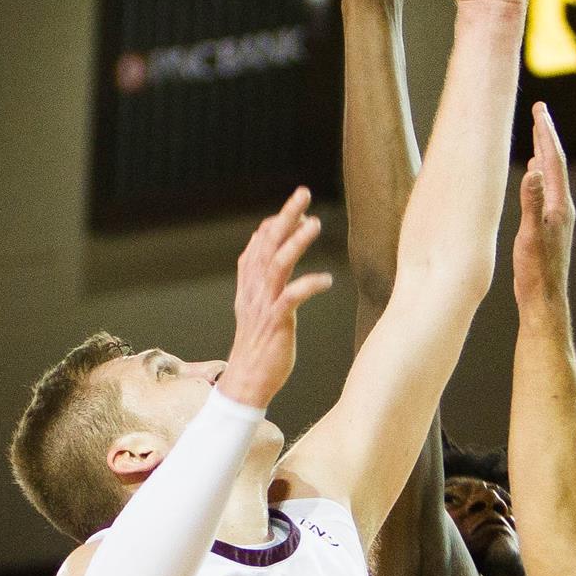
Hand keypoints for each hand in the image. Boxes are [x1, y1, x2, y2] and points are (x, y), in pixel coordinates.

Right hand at [217, 188, 332, 408]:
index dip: (275, 223)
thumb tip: (265, 248)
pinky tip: (327, 280)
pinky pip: (290, 298)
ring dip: (295, 242)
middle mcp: (254, 290)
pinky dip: (308, 285)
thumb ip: (259, 277)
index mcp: (250, 285)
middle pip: (267, 244)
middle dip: (285, 217)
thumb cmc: (259, 343)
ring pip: (276, 265)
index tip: (295, 204)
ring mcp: (264, 305)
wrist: (247, 380)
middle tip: (303, 194)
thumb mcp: (256, 306)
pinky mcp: (276, 323)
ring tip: (315, 223)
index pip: (259, 244)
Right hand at [512, 102, 573, 309]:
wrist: (544, 301)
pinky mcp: (550, 226)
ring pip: (551, 176)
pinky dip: (541, 174)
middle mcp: (562, 207)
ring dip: (544, 152)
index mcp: (559, 206)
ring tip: (537, 134)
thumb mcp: (530, 236)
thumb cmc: (536, 272)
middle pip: (555, 163)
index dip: (545, 134)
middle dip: (546, 136)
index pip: (553, 160)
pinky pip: (546, 190)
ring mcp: (557, 217)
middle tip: (539, 112)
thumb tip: (534, 170)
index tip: (539, 110)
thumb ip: (530, 203)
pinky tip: (535, 173)